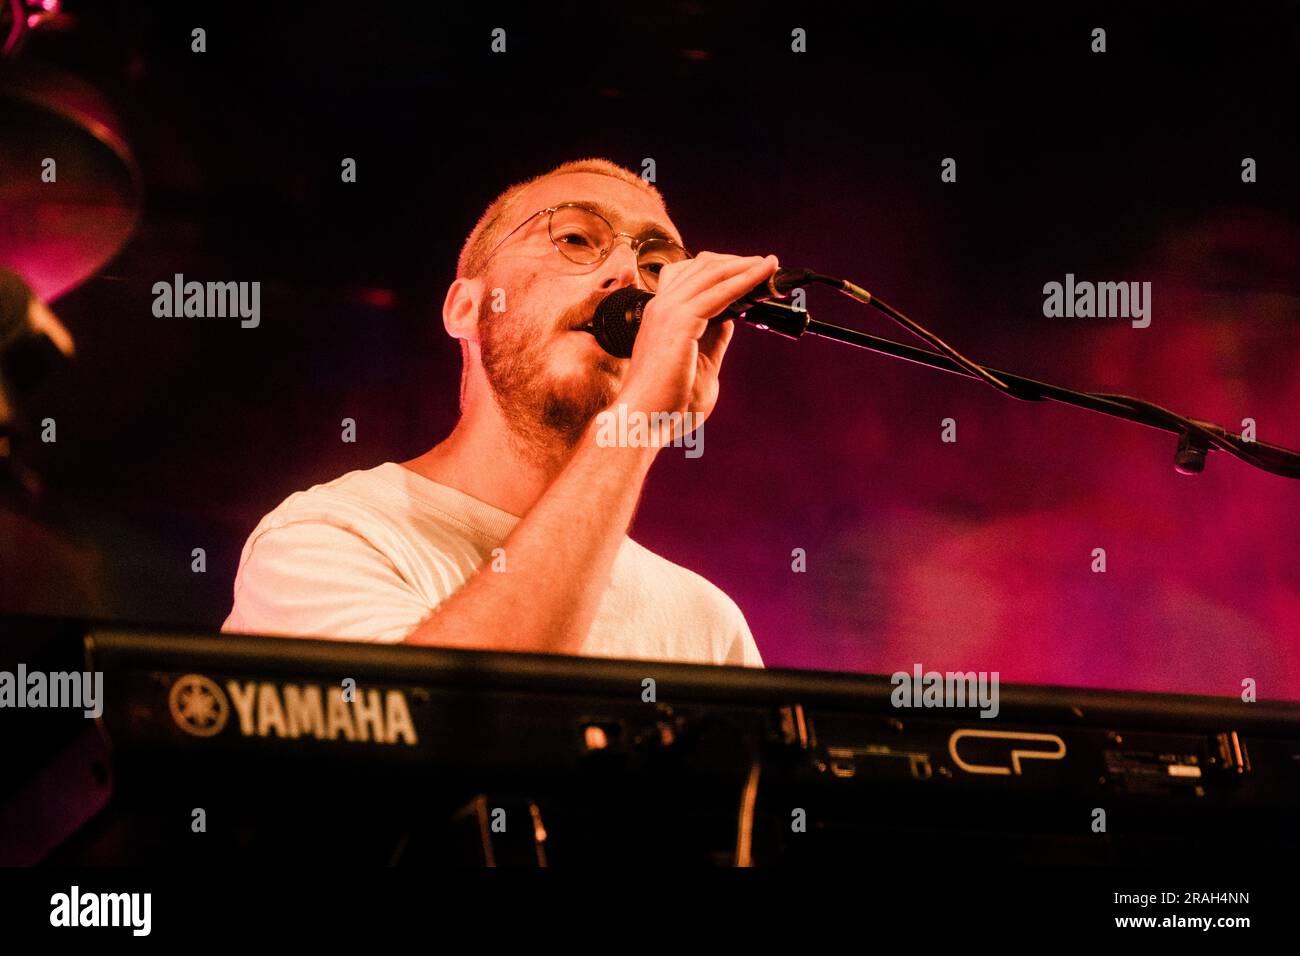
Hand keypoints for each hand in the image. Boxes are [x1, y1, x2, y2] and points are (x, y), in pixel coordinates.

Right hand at [613, 252, 778, 437]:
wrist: (643, 421)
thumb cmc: (667, 404)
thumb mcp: (701, 364)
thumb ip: (714, 339)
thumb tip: (731, 319)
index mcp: (662, 315)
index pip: (691, 276)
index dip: (722, 269)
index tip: (751, 274)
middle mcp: (662, 306)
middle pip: (703, 266)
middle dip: (737, 262)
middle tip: (767, 266)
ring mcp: (668, 310)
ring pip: (712, 272)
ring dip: (745, 266)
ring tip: (771, 265)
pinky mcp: (680, 321)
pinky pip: (720, 292)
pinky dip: (745, 280)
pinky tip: (763, 278)